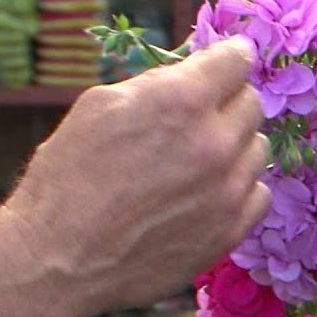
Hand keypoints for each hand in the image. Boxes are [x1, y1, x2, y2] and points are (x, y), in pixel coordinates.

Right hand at [3, 38, 271, 314]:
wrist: (57, 260)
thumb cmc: (66, 177)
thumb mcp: (99, 107)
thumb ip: (157, 82)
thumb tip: (196, 69)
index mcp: (180, 101)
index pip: (237, 59)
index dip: (231, 56)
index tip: (229, 60)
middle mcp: (215, 141)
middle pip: (252, 103)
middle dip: (228, 101)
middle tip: (200, 116)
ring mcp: (229, 188)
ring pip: (257, 148)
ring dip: (234, 146)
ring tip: (195, 160)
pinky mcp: (232, 228)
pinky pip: (259, 192)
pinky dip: (239, 187)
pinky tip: (209, 192)